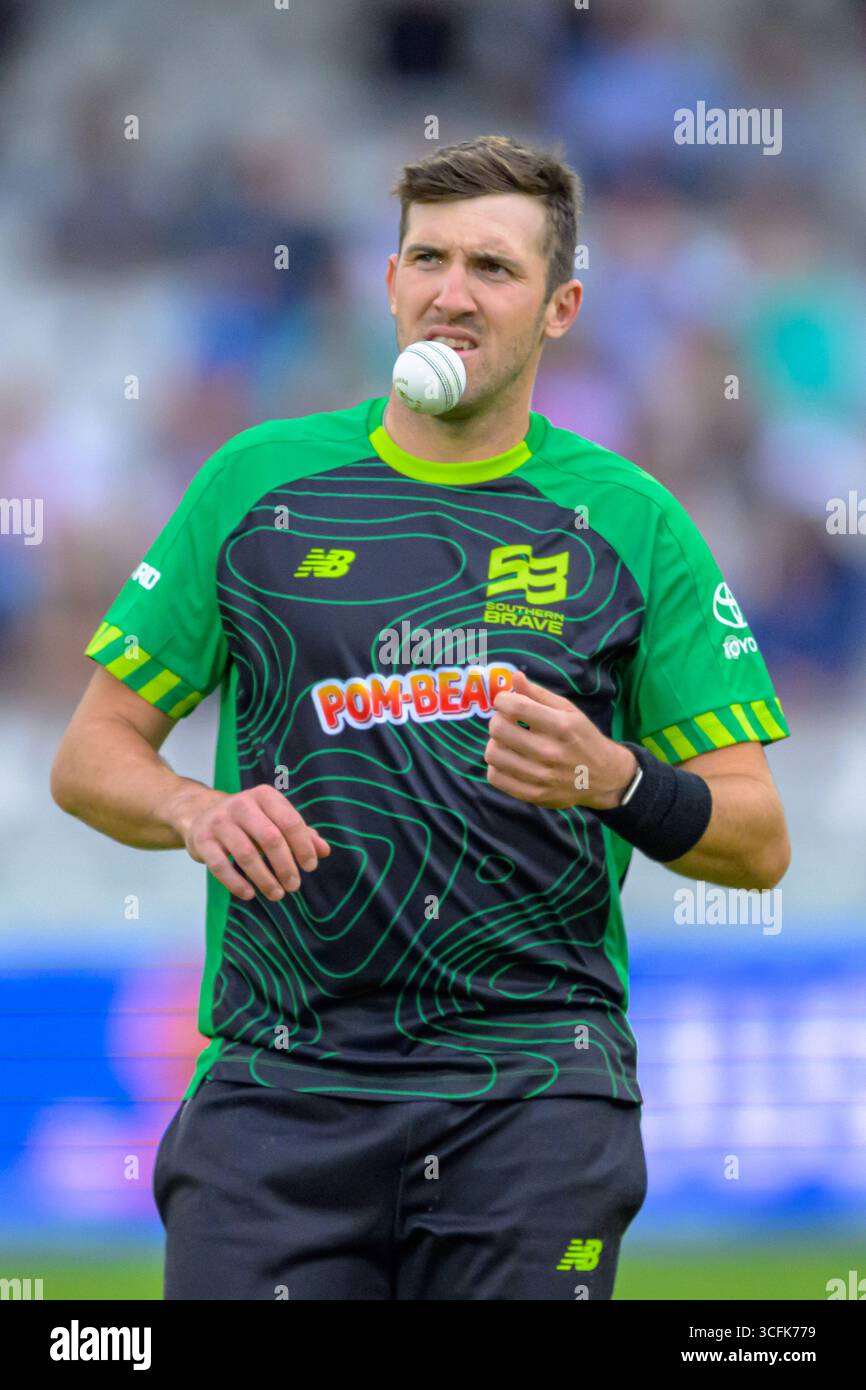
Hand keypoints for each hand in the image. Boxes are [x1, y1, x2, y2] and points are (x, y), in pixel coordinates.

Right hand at [166, 783, 330, 901]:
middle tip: (294, 886)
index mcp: (264, 796)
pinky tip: (249, 894)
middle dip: (285, 866)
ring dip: (264, 878)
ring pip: (246, 854)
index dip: (303, 846)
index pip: (290, 821)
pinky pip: (219, 865)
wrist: (202, 814)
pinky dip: (236, 883)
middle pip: (270, 838)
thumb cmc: (249, 821)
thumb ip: (301, 834)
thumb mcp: (275, 820)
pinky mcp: (202, 840)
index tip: (310, 866)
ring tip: (277, 894)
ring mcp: (219, 821)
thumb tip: (324, 851)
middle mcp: (241, 804)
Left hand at [484, 670, 636, 810]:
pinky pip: (495, 778)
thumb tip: (515, 677)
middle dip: (497, 720)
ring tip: (506, 742)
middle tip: (506, 721)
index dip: (502, 700)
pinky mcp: (534, 795)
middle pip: (499, 729)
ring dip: (495, 743)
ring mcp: (542, 776)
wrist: (604, 778)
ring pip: (493, 754)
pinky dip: (496, 766)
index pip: (516, 707)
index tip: (505, 702)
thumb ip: (539, 694)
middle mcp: (550, 751)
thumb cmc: (583, 738)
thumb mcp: (569, 711)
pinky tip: (508, 761)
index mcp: (561, 726)